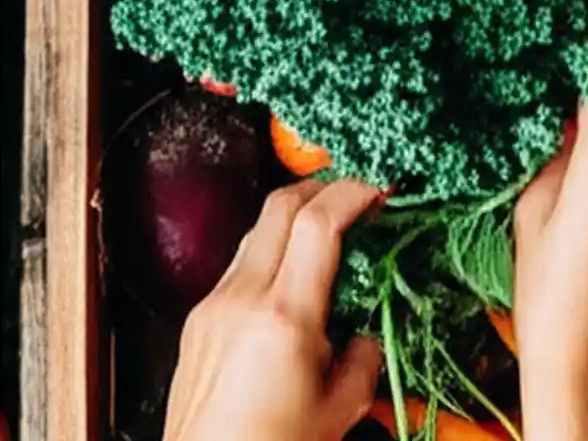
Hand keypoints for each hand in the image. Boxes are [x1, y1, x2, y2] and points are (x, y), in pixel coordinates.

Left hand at [164, 180, 384, 440]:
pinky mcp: (197, 322)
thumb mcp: (341, 408)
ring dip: (294, 219)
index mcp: (283, 317)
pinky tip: (294, 280)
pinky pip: (238, 267)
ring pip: (256, 232)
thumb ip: (362, 357)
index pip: (318, 223)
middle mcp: (241, 300)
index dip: (354, 193)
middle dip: (323, 188)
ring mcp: (212, 307)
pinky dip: (272, 255)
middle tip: (357, 195)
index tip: (380, 191)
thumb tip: (364, 334)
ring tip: (329, 236)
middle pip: (279, 206)